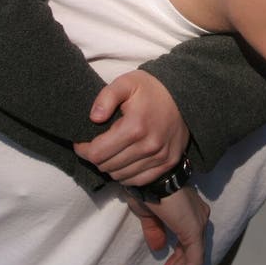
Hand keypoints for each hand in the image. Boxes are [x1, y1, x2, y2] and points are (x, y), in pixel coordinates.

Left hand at [74, 70, 189, 184]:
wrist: (184, 95)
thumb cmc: (150, 89)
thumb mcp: (126, 83)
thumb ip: (106, 97)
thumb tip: (93, 118)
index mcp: (134, 127)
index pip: (97, 154)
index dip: (84, 150)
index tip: (82, 143)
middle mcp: (148, 147)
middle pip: (107, 167)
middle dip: (97, 158)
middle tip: (97, 146)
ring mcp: (160, 158)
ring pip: (121, 176)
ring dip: (111, 167)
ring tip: (111, 152)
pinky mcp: (167, 164)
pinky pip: (138, 181)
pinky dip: (127, 174)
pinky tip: (125, 160)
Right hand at [125, 186, 210, 264]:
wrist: (149, 175)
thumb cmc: (145, 186)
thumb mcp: (147, 212)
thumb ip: (154, 230)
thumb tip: (158, 249)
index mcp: (188, 210)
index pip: (187, 241)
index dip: (175, 260)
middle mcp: (198, 216)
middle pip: (191, 252)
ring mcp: (198, 224)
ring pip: (193, 260)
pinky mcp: (195, 231)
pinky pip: (193, 261)